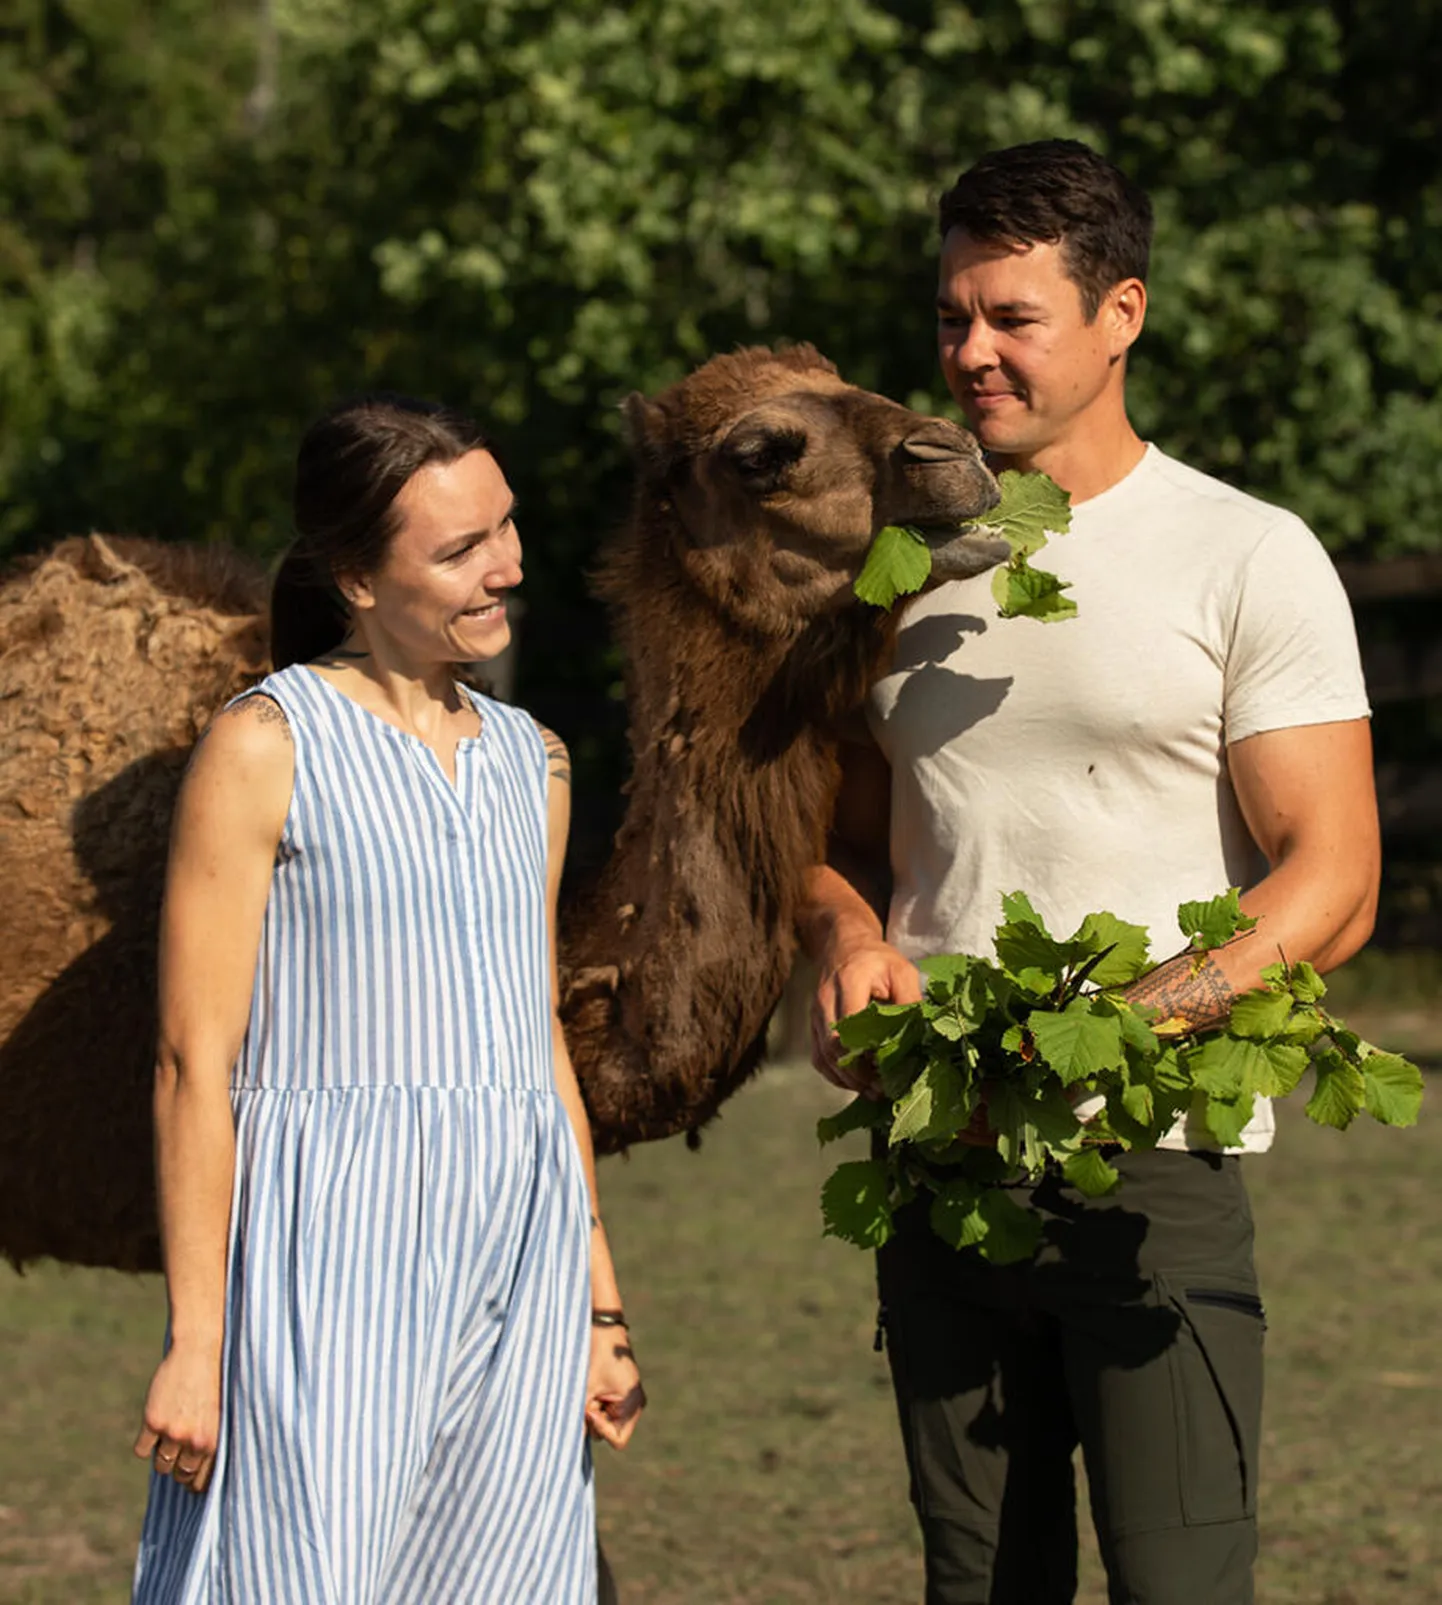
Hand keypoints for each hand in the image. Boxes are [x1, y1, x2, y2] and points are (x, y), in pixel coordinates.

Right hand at [132, 1343, 220, 1493]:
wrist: (200, 1350)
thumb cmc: (213, 1382)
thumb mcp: (218, 1414)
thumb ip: (208, 1441)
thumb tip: (194, 1474)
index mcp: (214, 1441)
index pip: (200, 1481)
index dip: (192, 1483)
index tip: (188, 1480)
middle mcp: (194, 1441)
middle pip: (179, 1475)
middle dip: (177, 1468)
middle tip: (177, 1453)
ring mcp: (172, 1432)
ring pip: (160, 1465)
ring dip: (162, 1456)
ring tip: (168, 1436)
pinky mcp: (153, 1421)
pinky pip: (142, 1450)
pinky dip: (144, 1444)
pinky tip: (153, 1428)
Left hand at [585, 1323, 644, 1449]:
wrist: (603, 1327)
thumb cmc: (596, 1356)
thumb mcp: (586, 1389)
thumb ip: (581, 1417)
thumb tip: (573, 1439)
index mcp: (632, 1404)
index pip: (617, 1440)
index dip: (600, 1429)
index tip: (589, 1409)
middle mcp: (635, 1405)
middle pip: (611, 1432)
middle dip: (595, 1419)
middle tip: (587, 1397)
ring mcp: (630, 1400)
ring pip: (607, 1421)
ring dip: (594, 1411)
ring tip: (589, 1389)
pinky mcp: (622, 1393)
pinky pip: (607, 1410)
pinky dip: (596, 1403)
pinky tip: (592, 1387)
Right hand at [811, 935, 922, 1093]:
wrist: (844, 944)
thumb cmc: (877, 958)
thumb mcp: (902, 971)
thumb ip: (910, 1000)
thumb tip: (919, 1035)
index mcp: (848, 983)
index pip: (850, 1027)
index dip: (866, 1054)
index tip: (888, 1070)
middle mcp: (825, 1001)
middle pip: (833, 1048)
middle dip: (858, 1074)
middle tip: (883, 1088)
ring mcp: (815, 1015)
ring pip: (824, 1057)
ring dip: (847, 1078)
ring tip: (874, 1091)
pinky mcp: (813, 1025)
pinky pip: (819, 1058)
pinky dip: (836, 1074)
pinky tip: (856, 1082)